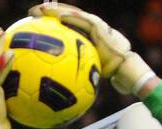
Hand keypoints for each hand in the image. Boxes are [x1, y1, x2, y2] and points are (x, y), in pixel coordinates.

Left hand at [29, 3, 154, 94]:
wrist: (129, 70)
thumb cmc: (115, 75)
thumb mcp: (92, 72)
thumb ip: (81, 71)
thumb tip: (66, 87)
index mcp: (88, 37)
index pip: (69, 26)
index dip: (54, 22)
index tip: (38, 23)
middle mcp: (91, 28)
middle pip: (67, 16)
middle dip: (50, 12)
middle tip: (32, 13)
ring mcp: (95, 25)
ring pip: (72, 14)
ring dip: (56, 10)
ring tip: (40, 9)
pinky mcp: (99, 27)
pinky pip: (81, 20)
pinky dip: (68, 16)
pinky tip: (55, 15)